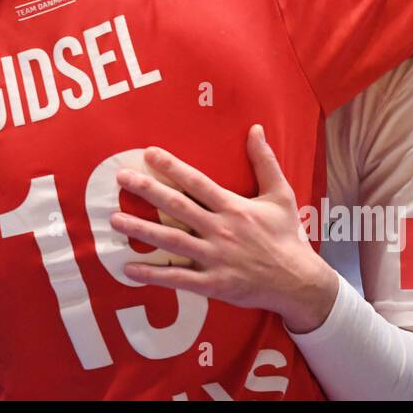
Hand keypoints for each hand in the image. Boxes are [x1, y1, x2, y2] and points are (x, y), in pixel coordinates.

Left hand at [109, 125, 339, 333]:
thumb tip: (256, 128)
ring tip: (115, 220)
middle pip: (177, 207)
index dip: (172, 167)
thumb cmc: (287, 235)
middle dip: (147, 191)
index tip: (148, 153)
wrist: (298, 282)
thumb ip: (265, 161)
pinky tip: (129, 268)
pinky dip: (153, 274)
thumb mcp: (281, 195)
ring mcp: (216, 258)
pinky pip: (178, 278)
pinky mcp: (213, 283)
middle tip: (121, 179)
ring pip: (171, 241)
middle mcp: (221, 230)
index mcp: (234, 207)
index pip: (197, 182)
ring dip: (141, 230)